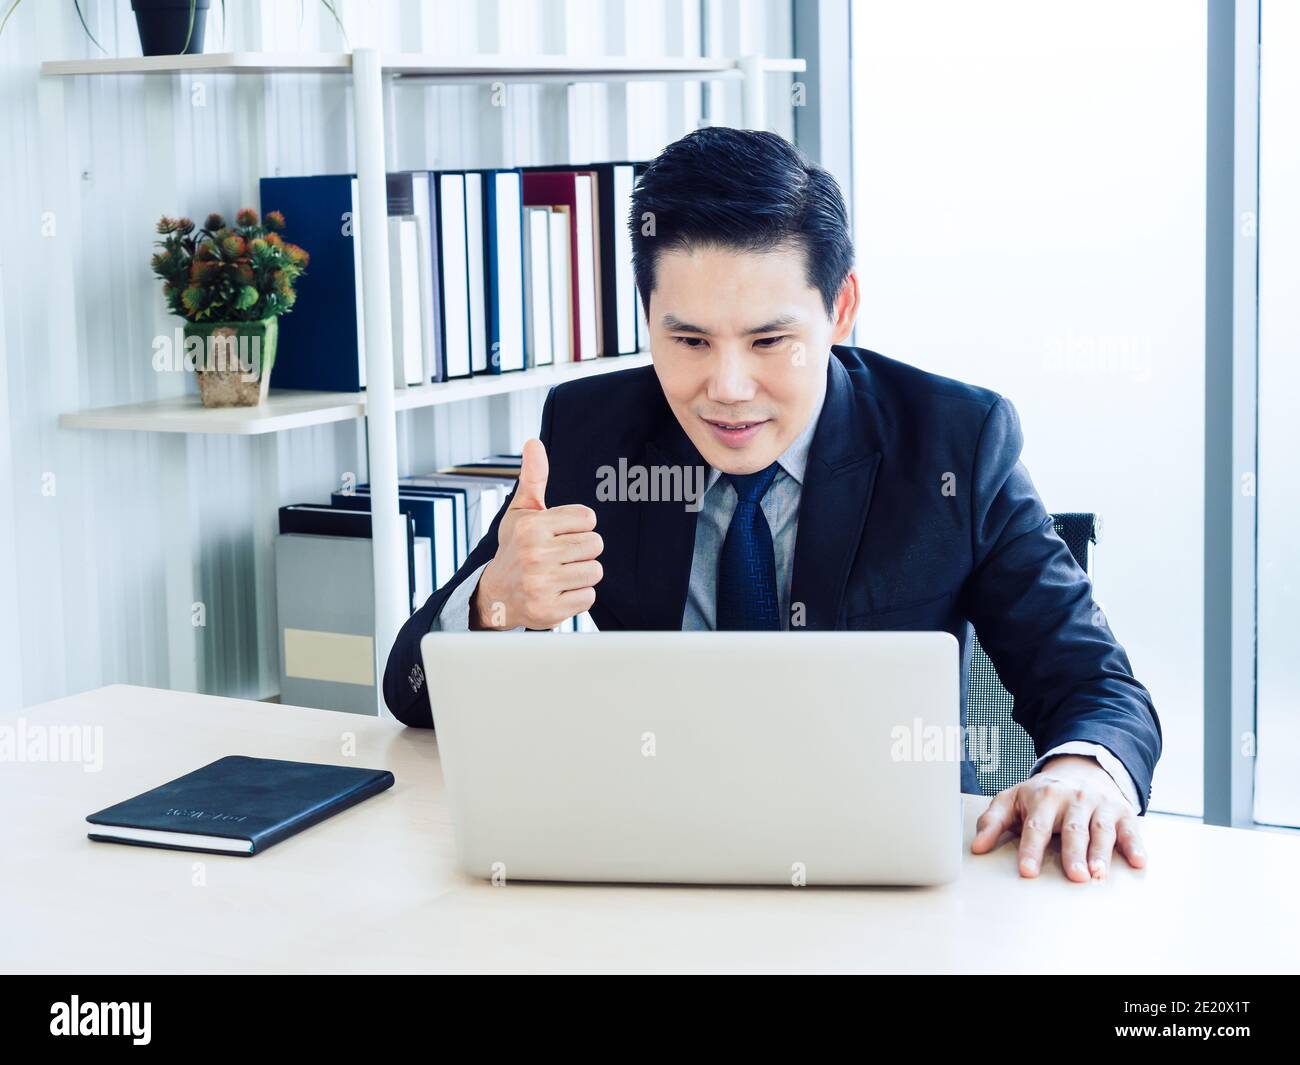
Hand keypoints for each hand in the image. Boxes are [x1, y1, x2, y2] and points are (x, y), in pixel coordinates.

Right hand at [471, 438, 602, 630]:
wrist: (495, 596)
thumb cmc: (514, 549)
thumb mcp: (521, 512)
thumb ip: (533, 478)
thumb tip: (534, 443)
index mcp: (532, 527)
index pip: (588, 519)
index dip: (579, 527)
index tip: (561, 534)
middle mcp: (535, 554)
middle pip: (595, 545)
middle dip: (582, 551)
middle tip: (560, 557)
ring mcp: (541, 584)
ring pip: (595, 571)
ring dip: (581, 574)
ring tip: (559, 574)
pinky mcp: (549, 610)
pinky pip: (588, 597)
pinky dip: (577, 596)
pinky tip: (558, 592)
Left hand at [970, 754, 1146, 881]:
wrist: (1081, 769)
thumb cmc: (1042, 794)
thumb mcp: (1012, 800)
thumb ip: (992, 821)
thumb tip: (977, 847)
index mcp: (1042, 796)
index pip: (1036, 826)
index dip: (1031, 849)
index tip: (1028, 871)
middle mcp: (1073, 799)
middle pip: (1073, 829)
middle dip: (1073, 853)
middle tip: (1075, 876)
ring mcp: (1099, 804)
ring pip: (1101, 830)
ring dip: (1102, 854)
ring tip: (1099, 875)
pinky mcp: (1122, 812)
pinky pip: (1130, 829)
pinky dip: (1135, 845)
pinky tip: (1138, 862)